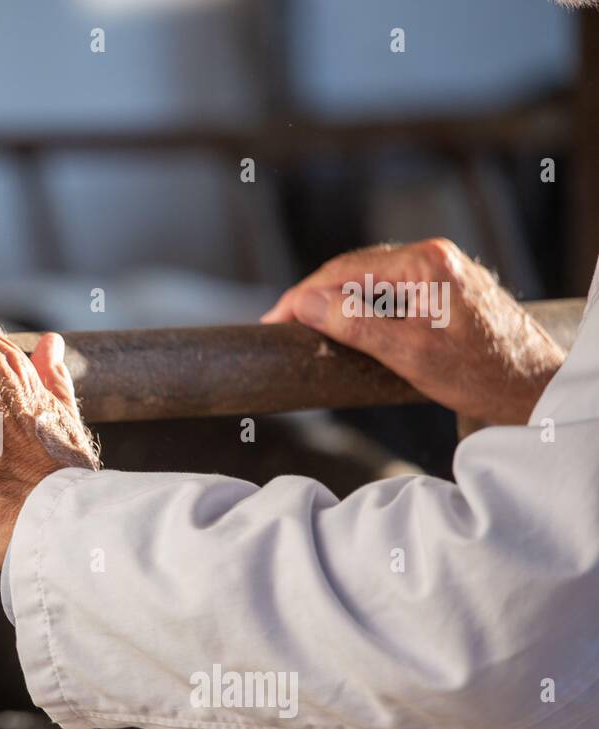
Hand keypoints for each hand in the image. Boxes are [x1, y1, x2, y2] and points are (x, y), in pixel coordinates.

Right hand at [260, 238, 564, 424]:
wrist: (536, 389)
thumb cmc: (483, 375)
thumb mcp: (409, 354)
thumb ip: (355, 324)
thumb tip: (306, 304)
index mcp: (427, 263)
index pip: (345, 269)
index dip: (303, 295)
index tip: (275, 320)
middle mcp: (436, 256)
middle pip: (356, 268)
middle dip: (315, 295)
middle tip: (283, 324)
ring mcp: (444, 270)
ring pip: (371, 277)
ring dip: (337, 299)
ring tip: (306, 324)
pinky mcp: (447, 287)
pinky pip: (391, 287)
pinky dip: (362, 303)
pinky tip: (346, 320)